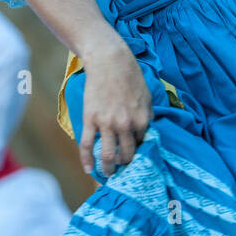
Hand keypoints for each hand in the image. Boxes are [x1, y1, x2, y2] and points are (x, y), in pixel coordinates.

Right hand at [79, 36, 152, 176]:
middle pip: (127, 155)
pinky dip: (87, 160)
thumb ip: (147, 116)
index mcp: (143, 120)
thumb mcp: (147, 97)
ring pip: (108, 155)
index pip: (143, 145)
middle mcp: (126, 125)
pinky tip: (88, 169)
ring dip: (108, 168)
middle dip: (125, 165)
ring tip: (107, 174)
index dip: (139, 153)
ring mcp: (107, 124)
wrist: (109, 61)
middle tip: (122, 170)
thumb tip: (146, 132)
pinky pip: (88, 145)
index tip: (135, 159)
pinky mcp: (91, 119)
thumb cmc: (130, 76)